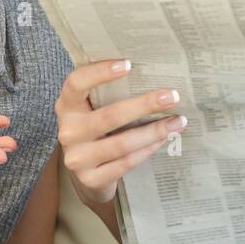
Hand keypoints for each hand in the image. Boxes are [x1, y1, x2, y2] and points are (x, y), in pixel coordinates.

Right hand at [56, 59, 185, 205]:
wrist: (85, 173)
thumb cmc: (96, 129)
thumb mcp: (92, 109)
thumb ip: (108, 92)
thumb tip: (152, 71)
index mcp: (67, 105)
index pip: (77, 83)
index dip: (100, 72)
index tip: (129, 64)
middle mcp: (68, 131)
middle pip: (110, 115)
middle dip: (145, 104)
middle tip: (173, 96)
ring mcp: (77, 158)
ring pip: (122, 143)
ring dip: (154, 131)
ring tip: (178, 121)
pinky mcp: (90, 179)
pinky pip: (125, 163)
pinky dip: (147, 150)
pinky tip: (163, 140)